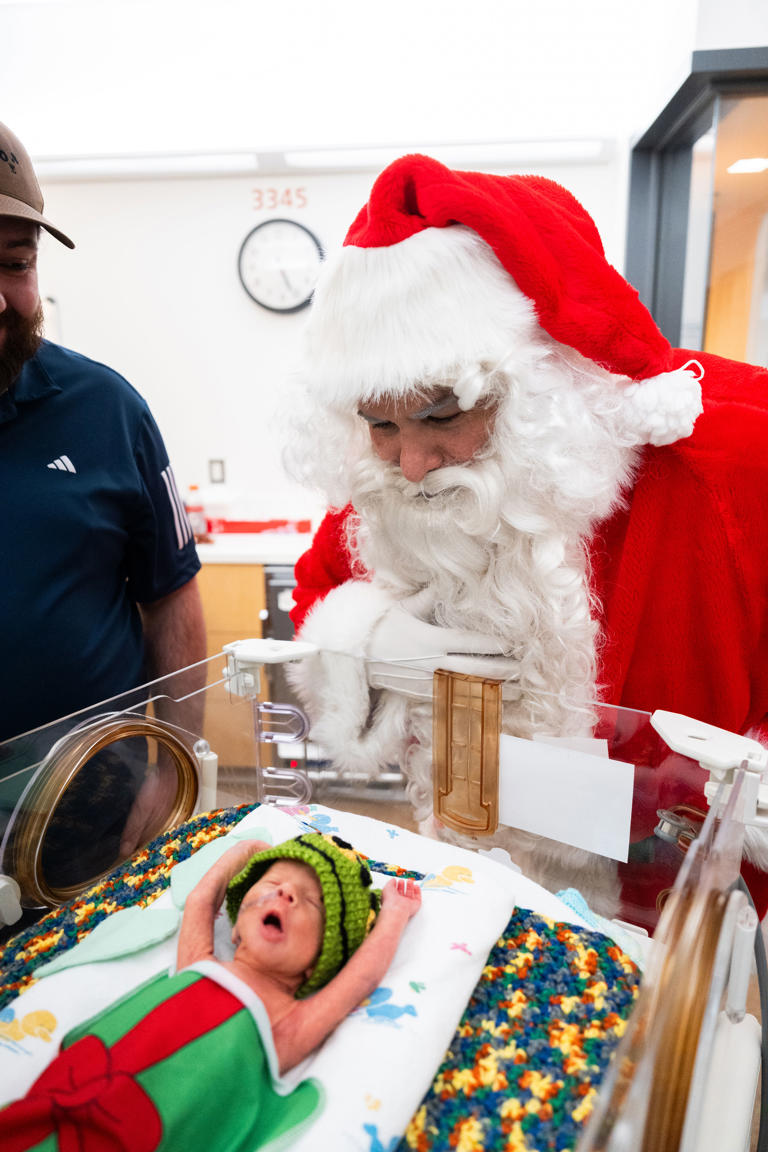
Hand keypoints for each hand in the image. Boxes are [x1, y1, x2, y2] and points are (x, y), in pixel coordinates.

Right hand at [365, 604, 518, 699]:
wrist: (354, 657)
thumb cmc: (382, 627)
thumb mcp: (404, 606)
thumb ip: (429, 595)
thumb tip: (450, 577)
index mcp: (430, 639)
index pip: (470, 642)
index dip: (494, 644)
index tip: (515, 644)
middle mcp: (431, 663)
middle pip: (475, 669)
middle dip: (503, 670)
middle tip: (526, 670)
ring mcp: (427, 683)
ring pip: (468, 690)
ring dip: (495, 692)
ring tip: (518, 692)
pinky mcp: (422, 697)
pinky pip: (453, 703)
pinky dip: (475, 705)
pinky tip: (492, 705)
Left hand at [381, 877, 421, 918]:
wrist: (397, 909)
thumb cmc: (390, 900)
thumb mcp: (387, 887)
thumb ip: (390, 882)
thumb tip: (393, 880)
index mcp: (392, 898)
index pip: (396, 891)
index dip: (397, 885)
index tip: (398, 880)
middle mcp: (400, 901)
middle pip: (403, 892)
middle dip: (404, 885)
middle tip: (405, 880)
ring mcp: (408, 903)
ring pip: (410, 894)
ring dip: (410, 887)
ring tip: (410, 881)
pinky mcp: (415, 905)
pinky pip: (417, 897)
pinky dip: (417, 891)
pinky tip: (416, 886)